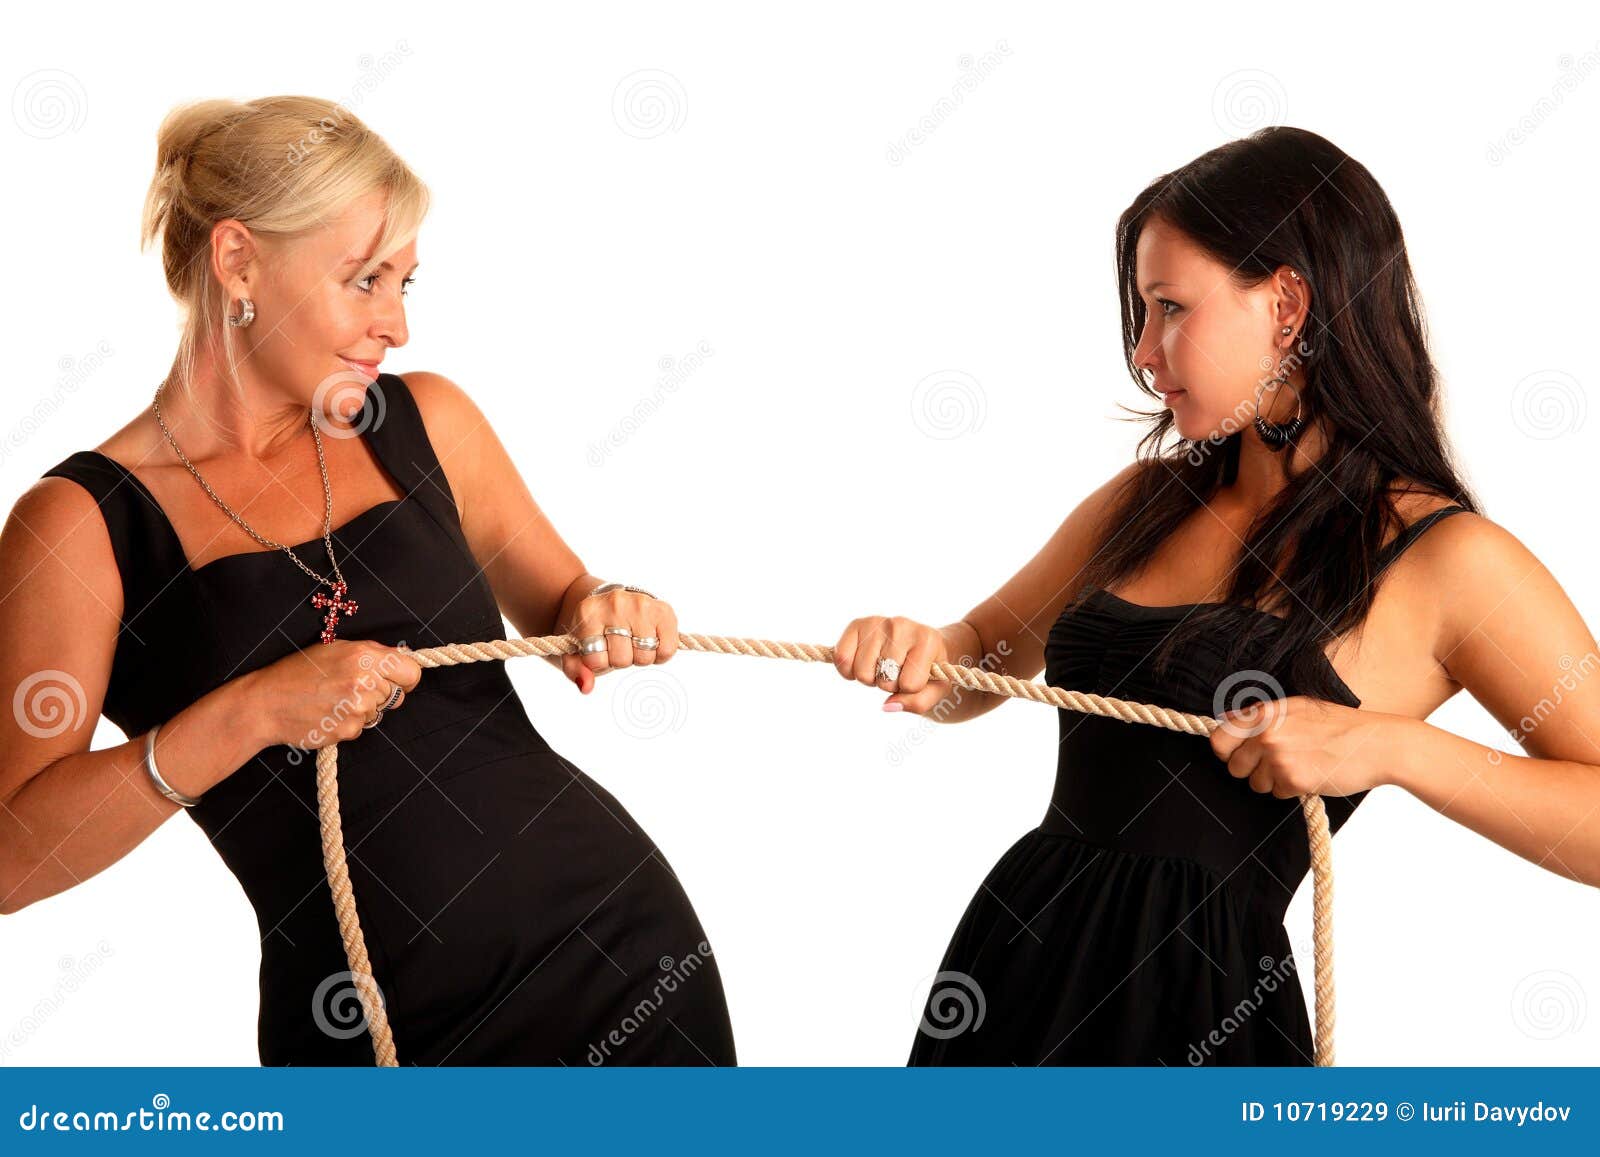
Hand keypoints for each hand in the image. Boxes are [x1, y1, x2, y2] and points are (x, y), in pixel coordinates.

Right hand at [249, 639, 422, 749]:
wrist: (265, 703)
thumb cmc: (298, 673)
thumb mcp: (335, 649)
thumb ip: (371, 654)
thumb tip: (403, 661)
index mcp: (364, 655)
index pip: (410, 671)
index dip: (406, 679)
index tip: (400, 682)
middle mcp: (364, 680)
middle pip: (396, 695)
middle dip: (380, 694)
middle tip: (350, 690)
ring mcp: (357, 707)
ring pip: (378, 713)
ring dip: (362, 710)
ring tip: (333, 700)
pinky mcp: (348, 729)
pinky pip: (361, 728)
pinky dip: (348, 724)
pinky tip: (327, 714)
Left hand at [562, 587, 678, 693]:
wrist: (610, 602)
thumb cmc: (595, 629)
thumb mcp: (577, 647)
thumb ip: (575, 669)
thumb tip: (586, 686)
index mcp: (588, 613)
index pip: (595, 659)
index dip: (598, 662)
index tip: (598, 648)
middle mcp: (615, 603)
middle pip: (622, 659)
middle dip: (620, 659)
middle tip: (618, 645)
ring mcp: (641, 604)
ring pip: (645, 657)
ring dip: (640, 657)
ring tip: (634, 642)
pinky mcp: (663, 610)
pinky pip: (667, 650)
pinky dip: (660, 654)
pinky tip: (651, 642)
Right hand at [833, 615, 953, 713]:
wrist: (920, 641)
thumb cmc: (929, 667)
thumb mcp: (936, 689)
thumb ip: (917, 703)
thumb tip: (888, 706)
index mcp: (926, 640)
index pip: (910, 684)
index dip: (910, 689)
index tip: (915, 676)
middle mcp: (901, 625)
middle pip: (885, 680)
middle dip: (889, 685)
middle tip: (897, 671)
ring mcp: (877, 623)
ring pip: (862, 673)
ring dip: (870, 678)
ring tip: (881, 666)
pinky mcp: (857, 624)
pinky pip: (841, 658)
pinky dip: (848, 670)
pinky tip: (861, 663)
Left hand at [1208, 695, 1402, 798]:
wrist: (1376, 743)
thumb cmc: (1337, 725)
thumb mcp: (1294, 708)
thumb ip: (1258, 716)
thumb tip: (1224, 721)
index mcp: (1264, 714)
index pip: (1218, 740)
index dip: (1227, 752)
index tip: (1239, 754)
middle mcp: (1266, 734)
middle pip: (1234, 767)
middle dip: (1252, 770)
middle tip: (1277, 763)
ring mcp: (1278, 757)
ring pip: (1255, 784)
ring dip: (1273, 781)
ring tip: (1299, 765)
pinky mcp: (1293, 779)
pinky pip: (1276, 793)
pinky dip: (1291, 789)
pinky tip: (1310, 774)